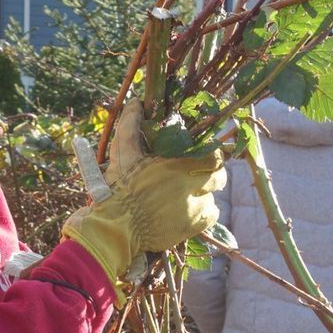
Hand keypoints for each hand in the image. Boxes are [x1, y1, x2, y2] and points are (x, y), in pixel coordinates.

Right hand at [63, 99, 225, 289]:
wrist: (114, 229)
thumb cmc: (118, 188)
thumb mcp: (123, 154)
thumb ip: (132, 126)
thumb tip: (137, 102)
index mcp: (180, 168)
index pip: (215, 156)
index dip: (211, 153)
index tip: (201, 152)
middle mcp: (192, 190)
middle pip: (219, 177)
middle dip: (210, 173)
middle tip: (194, 173)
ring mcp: (193, 212)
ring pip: (212, 197)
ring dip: (203, 193)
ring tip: (186, 193)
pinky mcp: (190, 230)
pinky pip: (209, 217)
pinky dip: (201, 212)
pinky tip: (186, 209)